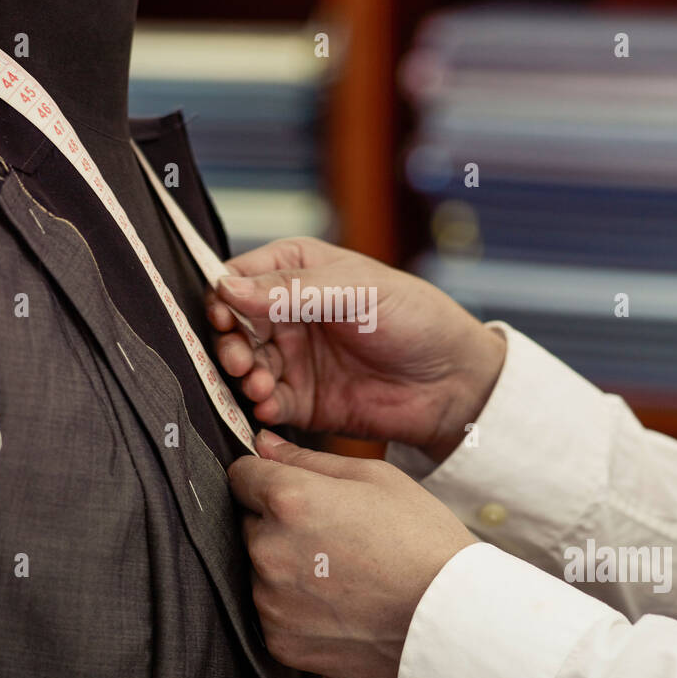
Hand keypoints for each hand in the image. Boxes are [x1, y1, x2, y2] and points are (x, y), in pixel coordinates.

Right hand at [207, 237, 505, 462]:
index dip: (223, 296)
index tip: (222, 315)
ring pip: (244, 366)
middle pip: (233, 326)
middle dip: (229, 342)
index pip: (238, 277)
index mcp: (298, 271)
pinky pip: (266, 404)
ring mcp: (293, 358)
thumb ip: (292, 289)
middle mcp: (288, 313)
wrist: (454, 383)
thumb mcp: (357, 290)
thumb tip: (229, 287)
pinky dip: (261, 406)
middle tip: (240, 358)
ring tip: (259, 383)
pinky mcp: (302, 401)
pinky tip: (272, 406)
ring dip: (243, 376)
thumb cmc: (417, 319)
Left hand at [229, 429, 477, 677]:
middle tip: (330, 535)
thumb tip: (263, 444)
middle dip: (274, 523)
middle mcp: (268, 550)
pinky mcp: (278, 640)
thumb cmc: (422, 540)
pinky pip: (269, 611)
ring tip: (338, 572)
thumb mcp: (374, 478)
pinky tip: (335, 602)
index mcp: (289, 500)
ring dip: (281, 566)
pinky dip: (292, 606)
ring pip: (256, 569)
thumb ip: (307, 458)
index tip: (290, 489)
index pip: (240, 475)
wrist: (450, 620)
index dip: (265, 477)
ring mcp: (270, 601)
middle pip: (246, 523)